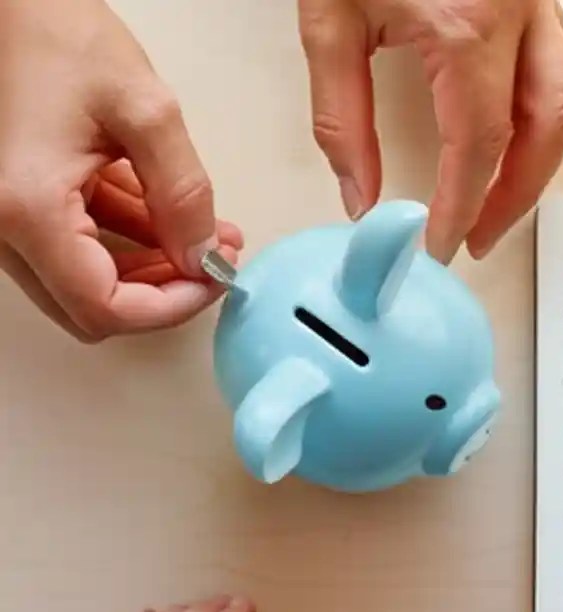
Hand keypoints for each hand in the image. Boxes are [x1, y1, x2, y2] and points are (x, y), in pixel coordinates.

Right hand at [0, 0, 240, 343]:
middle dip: (164, 291)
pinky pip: (77, 244)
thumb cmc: (59, 38)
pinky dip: (128, 241)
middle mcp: (4, 225)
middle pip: (91, 306)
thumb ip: (183, 192)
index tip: (215, 278)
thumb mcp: (147, 112)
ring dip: (153, 267)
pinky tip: (176, 218)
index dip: (170, 307)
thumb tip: (206, 256)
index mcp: (29, 207)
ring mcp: (7, 216)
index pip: (103, 307)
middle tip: (218, 260)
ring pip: (87, 279)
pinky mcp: (20, 201)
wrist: (12, 4)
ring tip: (215, 236)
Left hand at [298, 0, 562, 261]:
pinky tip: (522, 134)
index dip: (464, 206)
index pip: (478, 146)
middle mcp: (518, 10)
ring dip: (541, 160)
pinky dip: (549, 113)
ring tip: (502, 198)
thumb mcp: (329, 18)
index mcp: (467, 23)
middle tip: (479, 233)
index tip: (443, 242)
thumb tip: (362, 190)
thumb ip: (341, 117)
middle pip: (545, 131)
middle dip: (515, 196)